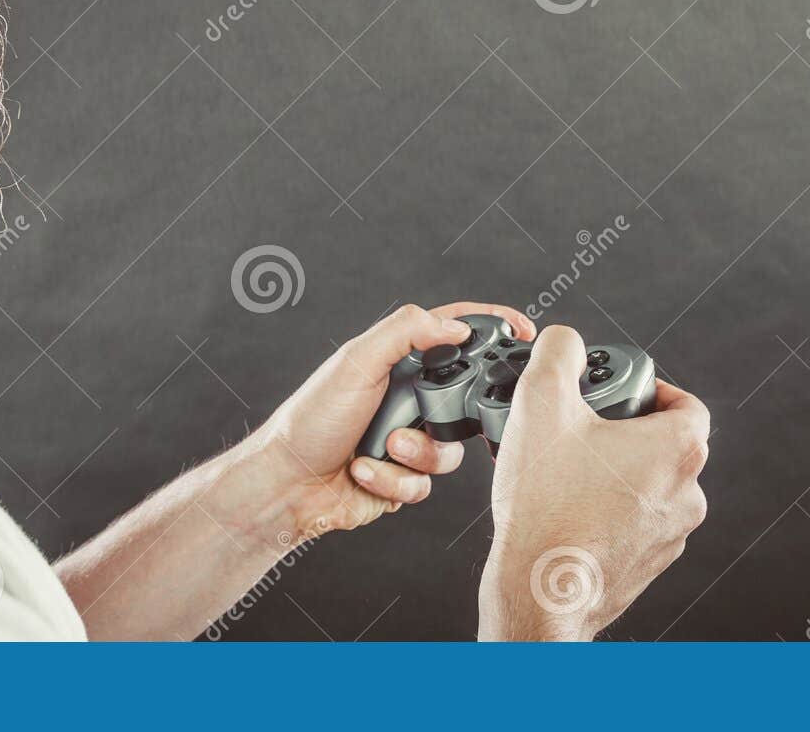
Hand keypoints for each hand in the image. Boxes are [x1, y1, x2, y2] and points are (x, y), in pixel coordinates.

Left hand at [248, 301, 535, 537]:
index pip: (454, 331)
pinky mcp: (404, 480)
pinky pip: (426, 484)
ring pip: (449, 452)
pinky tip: (364, 473)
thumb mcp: (356, 362)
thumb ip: (406, 332)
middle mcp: (408, 399)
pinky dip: (394, 481)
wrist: (286, 485)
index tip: (523, 329)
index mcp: (399, 362)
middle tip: (426, 418)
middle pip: (464, 399)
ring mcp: (408, 440)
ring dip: (414, 453)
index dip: (491, 326)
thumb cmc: (311, 418)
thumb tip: (457, 325)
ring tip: (380, 448)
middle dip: (449, 417)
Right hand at [478, 325, 708, 640]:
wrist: (540, 589)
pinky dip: (607, 511)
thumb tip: (564, 341)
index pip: (687, 403)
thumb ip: (557, 352)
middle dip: (626, 432)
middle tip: (582, 430)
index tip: (620, 393)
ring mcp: (670, 535)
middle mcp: (687, 494)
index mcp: (677, 450)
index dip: (653, 389)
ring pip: (649, 486)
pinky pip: (634, 523)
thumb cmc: (547, 507)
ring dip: (616, 473)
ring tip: (566, 472)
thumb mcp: (540, 403)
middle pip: (666, 444)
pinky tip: (566, 509)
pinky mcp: (647, 565)